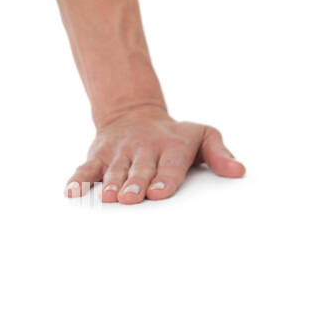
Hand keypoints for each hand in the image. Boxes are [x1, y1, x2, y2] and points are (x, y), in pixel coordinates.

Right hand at [64, 106, 244, 203]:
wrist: (134, 115)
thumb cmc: (176, 135)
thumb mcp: (203, 135)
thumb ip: (220, 154)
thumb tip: (239, 171)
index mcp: (172, 146)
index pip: (170, 164)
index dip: (164, 178)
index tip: (159, 192)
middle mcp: (144, 148)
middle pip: (140, 169)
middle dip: (136, 183)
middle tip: (133, 198)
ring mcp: (119, 153)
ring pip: (114, 171)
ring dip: (111, 184)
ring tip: (110, 198)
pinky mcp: (98, 156)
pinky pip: (86, 169)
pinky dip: (79, 180)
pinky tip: (73, 192)